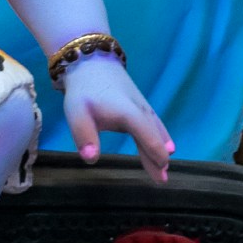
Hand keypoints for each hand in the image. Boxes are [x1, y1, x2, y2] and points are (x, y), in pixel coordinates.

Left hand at [59, 51, 173, 181]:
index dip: (155, 152)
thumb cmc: (83, 91)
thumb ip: (84, 136)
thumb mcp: (76, 113)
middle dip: (159, 157)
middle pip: (153, 136)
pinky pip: (154, 124)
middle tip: (163, 179)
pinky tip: (166, 144)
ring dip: (161, 147)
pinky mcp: (140, 105)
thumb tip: (92, 159)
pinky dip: (161, 136)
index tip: (162, 168)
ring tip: (166, 165)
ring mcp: (142, 107)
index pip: (145, 135)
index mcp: (127, 113)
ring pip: (156, 129)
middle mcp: (140, 110)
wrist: (91, 62)